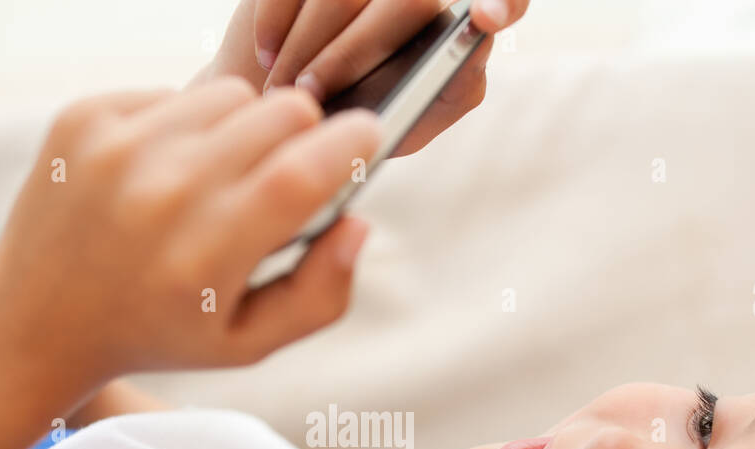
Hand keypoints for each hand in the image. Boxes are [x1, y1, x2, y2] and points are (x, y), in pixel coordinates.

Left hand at [0, 78, 381, 389]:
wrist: (35, 319)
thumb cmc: (158, 333)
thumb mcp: (247, 344)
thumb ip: (320, 296)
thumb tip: (359, 224)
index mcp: (206, 256)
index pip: (304, 169)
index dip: (353, 143)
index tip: (369, 137)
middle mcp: (160, 194)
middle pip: (280, 113)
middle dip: (307, 135)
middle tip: (293, 171)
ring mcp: (116, 148)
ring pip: (230, 94)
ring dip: (246, 128)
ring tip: (222, 178)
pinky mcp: (84, 119)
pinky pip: (173, 92)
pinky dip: (187, 125)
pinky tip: (166, 173)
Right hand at [199, 0, 529, 156]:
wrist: (284, 103)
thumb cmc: (358, 120)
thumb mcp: (410, 123)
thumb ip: (449, 96)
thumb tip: (470, 67)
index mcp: (459, 23)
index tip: (487, 18)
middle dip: (351, 53)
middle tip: (312, 96)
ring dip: (308, 46)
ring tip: (287, 92)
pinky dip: (276, 22)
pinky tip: (267, 58)